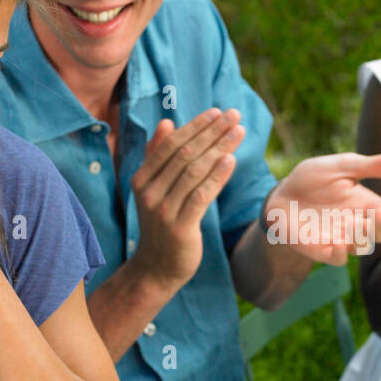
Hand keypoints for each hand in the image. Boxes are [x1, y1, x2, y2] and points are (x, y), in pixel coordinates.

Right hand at [129, 109, 243, 289]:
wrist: (156, 269)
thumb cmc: (160, 225)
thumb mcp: (154, 189)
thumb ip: (158, 156)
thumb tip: (167, 122)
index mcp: (142, 179)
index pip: (171, 144)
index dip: (195, 126)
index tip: (217, 112)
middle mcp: (150, 192)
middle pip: (185, 154)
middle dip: (212, 131)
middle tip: (234, 115)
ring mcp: (164, 211)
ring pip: (195, 171)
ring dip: (220, 148)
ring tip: (239, 132)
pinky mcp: (180, 227)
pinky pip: (201, 195)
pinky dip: (217, 176)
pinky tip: (231, 160)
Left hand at [264, 151, 380, 263]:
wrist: (280, 195)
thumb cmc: (313, 179)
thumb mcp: (344, 166)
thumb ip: (374, 166)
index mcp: (366, 205)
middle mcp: (357, 225)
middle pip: (380, 234)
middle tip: (379, 212)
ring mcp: (340, 239)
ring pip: (360, 247)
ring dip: (362, 238)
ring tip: (358, 224)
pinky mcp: (320, 249)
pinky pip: (336, 259)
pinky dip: (339, 255)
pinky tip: (339, 244)